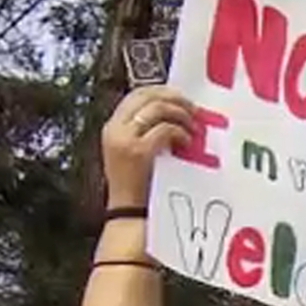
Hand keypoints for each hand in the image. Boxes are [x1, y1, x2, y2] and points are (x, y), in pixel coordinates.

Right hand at [102, 85, 196, 206]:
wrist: (128, 214)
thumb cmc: (138, 186)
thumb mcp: (134, 152)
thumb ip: (145, 131)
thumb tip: (173, 111)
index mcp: (112, 127)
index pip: (136, 94)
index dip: (161, 91)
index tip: (181, 97)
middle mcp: (114, 129)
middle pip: (147, 95)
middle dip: (174, 98)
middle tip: (193, 108)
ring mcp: (125, 139)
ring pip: (157, 108)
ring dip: (180, 114)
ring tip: (193, 126)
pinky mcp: (138, 152)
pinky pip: (165, 129)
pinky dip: (180, 132)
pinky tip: (187, 142)